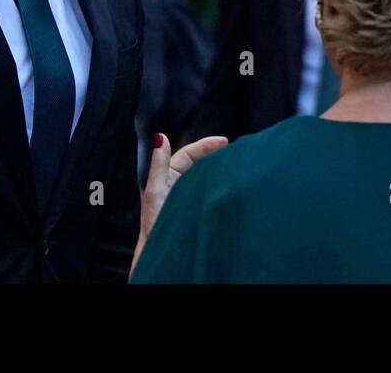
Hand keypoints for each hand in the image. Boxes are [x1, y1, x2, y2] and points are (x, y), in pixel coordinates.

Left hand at [130, 133, 227, 277]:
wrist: (161, 254)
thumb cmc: (155, 224)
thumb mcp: (156, 190)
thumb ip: (159, 164)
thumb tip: (160, 137)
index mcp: (167, 176)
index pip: (188, 154)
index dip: (205, 145)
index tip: (224, 141)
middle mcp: (178, 184)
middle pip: (199, 162)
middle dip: (214, 154)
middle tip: (234, 151)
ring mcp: (188, 196)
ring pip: (205, 175)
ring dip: (218, 168)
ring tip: (235, 164)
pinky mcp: (197, 207)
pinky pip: (210, 190)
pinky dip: (219, 184)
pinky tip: (230, 184)